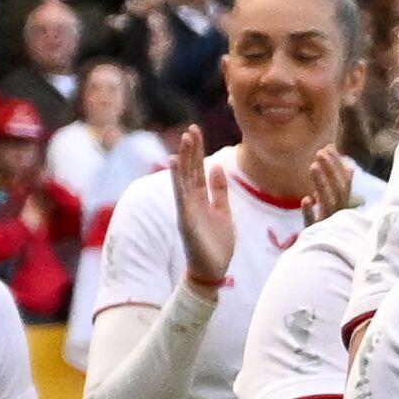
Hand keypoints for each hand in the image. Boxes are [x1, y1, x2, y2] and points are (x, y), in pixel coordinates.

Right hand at [163, 126, 232, 283]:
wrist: (212, 271)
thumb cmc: (217, 244)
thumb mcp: (223, 212)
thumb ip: (219, 191)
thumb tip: (216, 167)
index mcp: (201, 199)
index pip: (198, 170)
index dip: (198, 151)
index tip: (197, 131)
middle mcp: (191, 202)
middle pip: (190, 171)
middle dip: (192, 150)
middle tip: (192, 128)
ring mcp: (187, 210)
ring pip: (184, 179)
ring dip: (184, 159)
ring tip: (185, 140)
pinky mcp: (186, 219)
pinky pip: (180, 196)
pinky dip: (177, 180)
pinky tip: (175, 163)